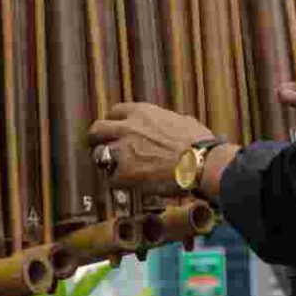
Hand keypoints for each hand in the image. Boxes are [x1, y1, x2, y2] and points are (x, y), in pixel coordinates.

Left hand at [88, 103, 213, 194]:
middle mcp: (127, 128)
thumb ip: (166, 121)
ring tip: (110, 169)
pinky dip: (117, 182)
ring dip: (104, 162)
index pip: (115, 111)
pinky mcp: (125, 172)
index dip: (113, 121)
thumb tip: (172, 125)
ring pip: (97, 154)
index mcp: (141, 112)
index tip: (114, 128)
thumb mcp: (181, 120)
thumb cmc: (197, 142)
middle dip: (97, 139)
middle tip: (100, 146)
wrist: (199, 161)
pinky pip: (111, 178)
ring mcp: (123, 150)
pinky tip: (125, 184)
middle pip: (97, 129)